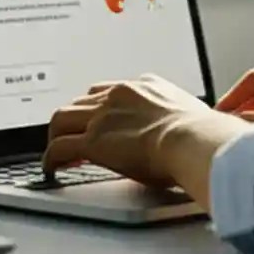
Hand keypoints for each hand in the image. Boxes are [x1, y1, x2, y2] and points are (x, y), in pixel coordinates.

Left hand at [43, 74, 248, 207]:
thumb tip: (193, 129)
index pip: (113, 90)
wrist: (193, 140)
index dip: (102, 106)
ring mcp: (104, 116)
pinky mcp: (94, 140)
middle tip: (73, 132)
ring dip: (57, 132)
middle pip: (83, 100)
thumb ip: (180, 117)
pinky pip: (60, 147)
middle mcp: (120, 94)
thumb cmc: (202, 133)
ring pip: (63, 117)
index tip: (101, 117)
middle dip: (76, 116)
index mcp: (145, 85)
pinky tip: (51, 168)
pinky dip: (51, 157)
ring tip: (56, 148)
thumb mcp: (191, 113)